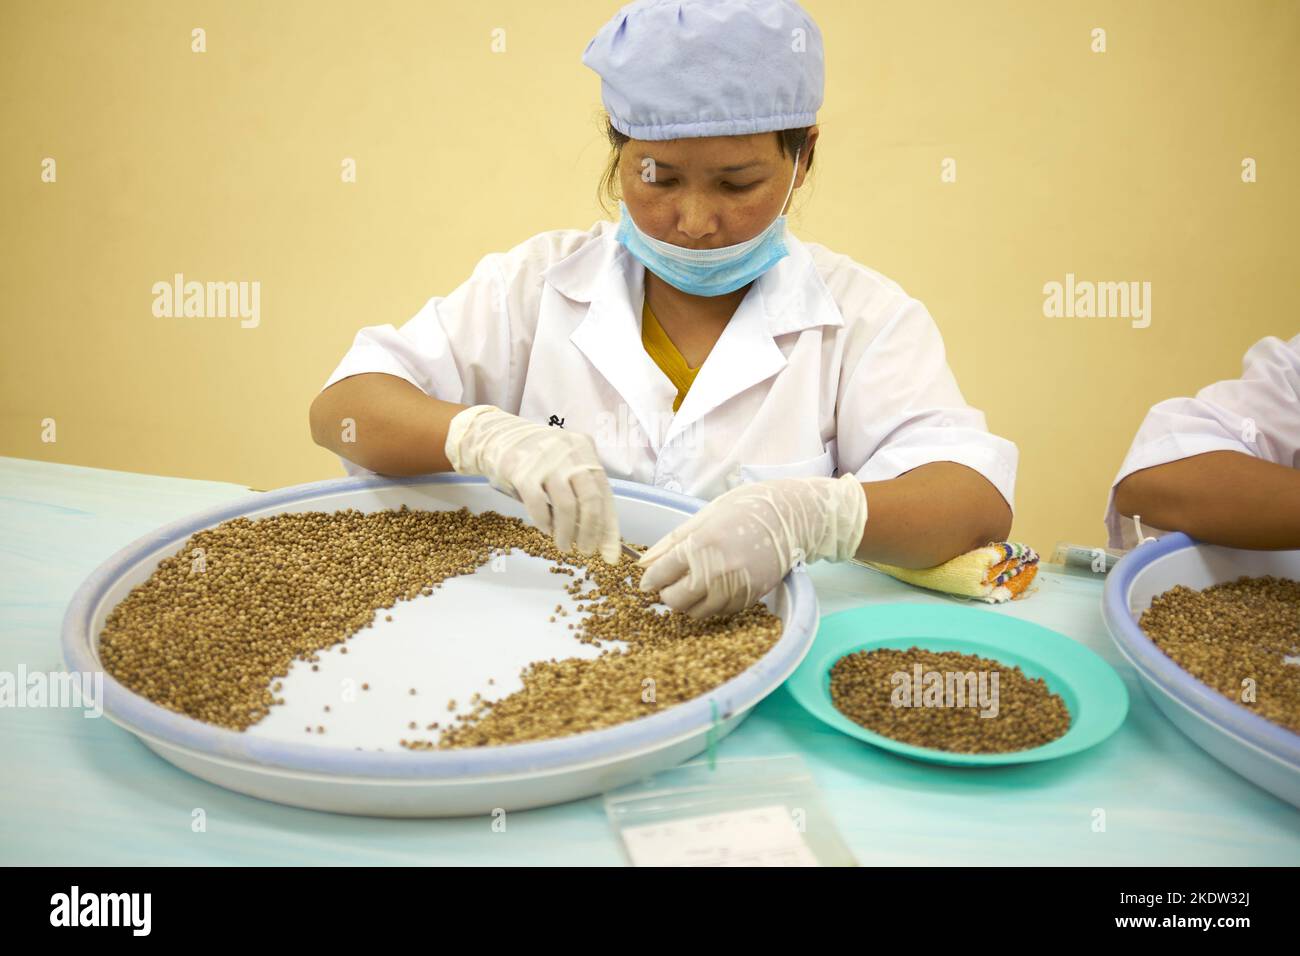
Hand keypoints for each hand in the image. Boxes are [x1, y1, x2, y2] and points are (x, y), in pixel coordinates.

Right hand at [445, 405, 621, 563]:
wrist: (496, 436)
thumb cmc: (537, 456)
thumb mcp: (565, 463)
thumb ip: (582, 489)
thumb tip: (600, 535)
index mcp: (585, 449)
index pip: (605, 493)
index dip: (609, 527)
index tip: (610, 554)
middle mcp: (570, 452)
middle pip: (591, 500)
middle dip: (591, 532)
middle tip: (585, 551)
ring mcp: (547, 462)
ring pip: (566, 507)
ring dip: (566, 533)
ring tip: (564, 546)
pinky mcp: (523, 472)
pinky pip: (539, 506)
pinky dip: (544, 523)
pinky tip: (546, 529)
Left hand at [637, 473, 867, 617]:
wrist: (791, 516)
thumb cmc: (745, 508)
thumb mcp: (704, 516)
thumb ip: (672, 542)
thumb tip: (645, 562)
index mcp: (701, 545)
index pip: (661, 575)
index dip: (649, 581)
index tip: (648, 581)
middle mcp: (717, 570)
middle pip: (676, 601)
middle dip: (667, 595)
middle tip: (671, 584)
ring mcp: (736, 587)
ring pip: (698, 612)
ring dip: (690, 603)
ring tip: (694, 585)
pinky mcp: (751, 597)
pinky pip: (721, 612)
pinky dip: (712, 604)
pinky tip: (715, 587)